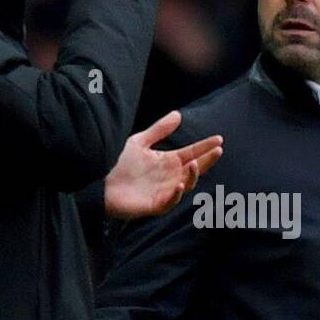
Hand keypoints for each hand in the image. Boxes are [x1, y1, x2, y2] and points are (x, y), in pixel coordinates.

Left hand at [104, 111, 223, 218]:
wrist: (100, 184)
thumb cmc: (120, 165)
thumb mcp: (140, 142)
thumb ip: (159, 130)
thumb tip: (178, 114)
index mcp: (169, 162)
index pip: (192, 153)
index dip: (205, 146)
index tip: (218, 139)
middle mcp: (171, 177)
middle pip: (195, 169)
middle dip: (207, 160)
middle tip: (217, 150)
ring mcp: (165, 192)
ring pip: (186, 185)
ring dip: (192, 176)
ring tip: (194, 163)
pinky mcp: (155, 205)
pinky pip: (170, 202)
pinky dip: (176, 196)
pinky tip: (179, 186)